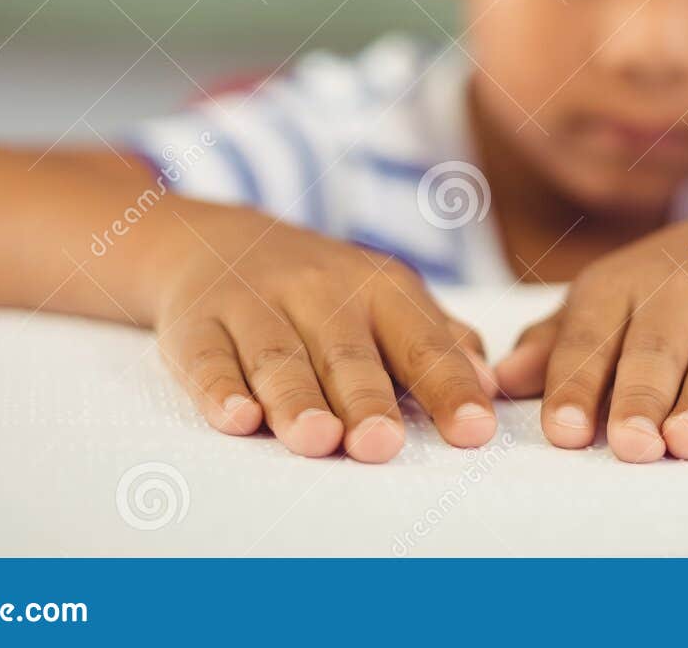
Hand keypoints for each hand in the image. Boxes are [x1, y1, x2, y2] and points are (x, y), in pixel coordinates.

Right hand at [148, 206, 496, 460]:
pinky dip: (218, 388)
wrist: (219, 241)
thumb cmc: (326, 293)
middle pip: (347, 353)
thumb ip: (440, 344)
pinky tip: (235, 418)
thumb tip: (491, 388)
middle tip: (383, 445)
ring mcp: (254, 303)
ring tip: (316, 439)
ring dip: (296, 399)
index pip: (422, 344)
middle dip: (366, 400)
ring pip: (278, 356)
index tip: (474, 431)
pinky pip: (207, 357)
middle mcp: (320, 291)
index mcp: (382, 289)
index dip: (449, 387)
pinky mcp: (196, 322)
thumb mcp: (388, 301)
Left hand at [494, 209, 687, 461]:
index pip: (592, 336)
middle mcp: (682, 287)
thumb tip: (501, 381)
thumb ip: (557, 343)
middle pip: (658, 347)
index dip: (578, 383)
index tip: (564, 432)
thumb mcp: (609, 300)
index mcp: (621, 285)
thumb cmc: (668, 287)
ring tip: (687, 441)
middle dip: (642, 396)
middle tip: (631, 445)